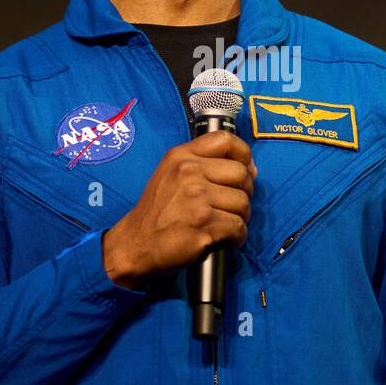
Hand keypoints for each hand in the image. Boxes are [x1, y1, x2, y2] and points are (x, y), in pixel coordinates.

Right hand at [102, 130, 256, 289]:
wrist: (136, 243)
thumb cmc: (157, 211)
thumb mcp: (171, 174)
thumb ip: (203, 164)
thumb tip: (249, 168)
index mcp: (182, 156)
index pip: (226, 140)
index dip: (244, 155)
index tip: (246, 170)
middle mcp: (189, 172)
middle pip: (241, 174)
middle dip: (245, 192)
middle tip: (234, 205)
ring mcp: (196, 198)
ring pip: (243, 202)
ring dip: (242, 217)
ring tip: (228, 223)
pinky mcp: (203, 224)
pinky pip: (238, 227)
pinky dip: (238, 236)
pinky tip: (227, 239)